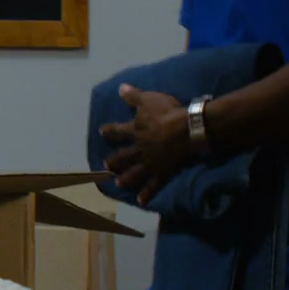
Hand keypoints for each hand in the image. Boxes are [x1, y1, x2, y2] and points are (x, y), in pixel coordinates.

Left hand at [99, 84, 196, 206]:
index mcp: (136, 130)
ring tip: (118, 184)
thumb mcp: (149, 99)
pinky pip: (154, 185)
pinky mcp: (163, 172)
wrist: (187, 130)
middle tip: (105, 165)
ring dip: (126, 178)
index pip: (118, 131)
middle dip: (114, 160)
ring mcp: (150, 162)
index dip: (109, 131)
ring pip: (135, 172)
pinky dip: (147, 193)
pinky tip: (141, 201)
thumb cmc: (168, 113)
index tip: (101, 131)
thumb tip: (120, 88)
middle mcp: (139, 148)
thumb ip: (134, 96)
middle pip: (124, 155)